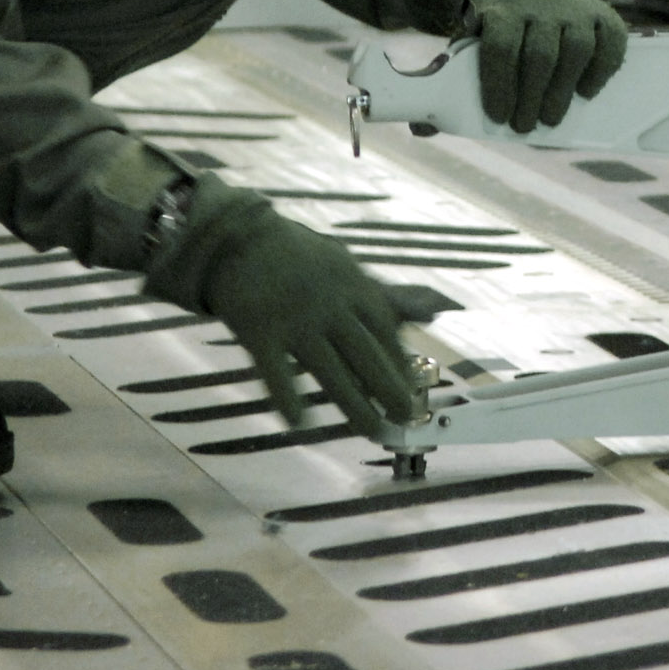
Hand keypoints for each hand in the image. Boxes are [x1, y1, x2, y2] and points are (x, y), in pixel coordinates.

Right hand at [142, 176, 415, 434]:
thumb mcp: (345, 267)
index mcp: (352, 286)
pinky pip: (275, 371)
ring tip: (371, 430)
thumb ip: (380, 294)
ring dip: (353, 404)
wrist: (239, 239)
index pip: (385, 331)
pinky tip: (301, 424)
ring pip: (329, 370)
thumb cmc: (300, 260)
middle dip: (389, 389)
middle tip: (404, 417)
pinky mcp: (258, 330)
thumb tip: (430, 311)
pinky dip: (288, 398)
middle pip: (365, 354)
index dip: (400, 363)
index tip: (413, 390)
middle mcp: (328, 304)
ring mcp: (293, 318)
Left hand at [464, 0, 628, 132]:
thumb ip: (454, 79)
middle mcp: (539, 3)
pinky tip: (585, 92)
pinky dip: (602, 70)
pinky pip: (610, 40)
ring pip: (576, 48)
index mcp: (502, 9)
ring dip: (563, 90)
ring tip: (551, 118)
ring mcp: (573, 7)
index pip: (502, 47)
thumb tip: (427, 127)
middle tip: (524, 126)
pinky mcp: (600, 12)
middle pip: (540, 54)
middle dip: (532, 97)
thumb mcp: (471, 41)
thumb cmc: (497, 29)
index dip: (500, 85)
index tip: (499, 116)